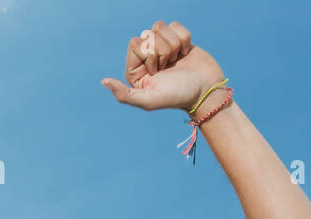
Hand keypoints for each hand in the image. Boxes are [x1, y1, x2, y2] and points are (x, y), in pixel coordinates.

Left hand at [101, 20, 224, 112]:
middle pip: (148, 33)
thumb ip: (124, 95)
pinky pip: (176, 26)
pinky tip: (185, 55)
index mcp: (135, 70)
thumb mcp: (149, 100)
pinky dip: (184, 39)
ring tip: (177, 62)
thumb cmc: (178, 97)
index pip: (135, 43)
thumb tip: (103, 81)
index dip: (149, 55)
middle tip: (168, 68)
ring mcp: (162, 47)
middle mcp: (146, 58)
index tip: (157, 72)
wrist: (206, 91)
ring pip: (161, 26)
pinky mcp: (177, 40)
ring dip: (173, 44)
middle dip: (162, 50)